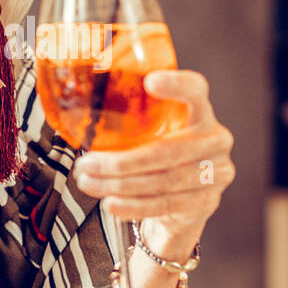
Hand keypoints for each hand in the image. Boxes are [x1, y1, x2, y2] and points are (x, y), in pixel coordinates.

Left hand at [70, 69, 234, 247]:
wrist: (180, 205)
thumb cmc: (158, 159)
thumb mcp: (149, 134)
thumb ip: (127, 120)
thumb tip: (71, 111)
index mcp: (200, 112)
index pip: (196, 90)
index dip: (177, 85)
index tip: (150, 82)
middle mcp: (215, 139)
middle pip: (168, 150)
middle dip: (122, 161)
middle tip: (86, 163)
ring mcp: (217, 173)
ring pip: (163, 181)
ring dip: (120, 184)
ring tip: (88, 183)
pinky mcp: (207, 201)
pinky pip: (165, 203)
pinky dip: (134, 205)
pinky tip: (111, 203)